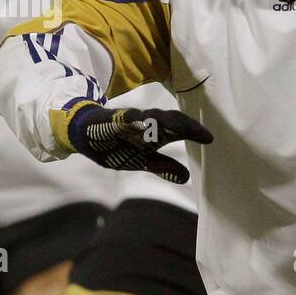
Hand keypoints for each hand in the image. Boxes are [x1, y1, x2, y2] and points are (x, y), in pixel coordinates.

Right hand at [67, 105, 212, 183]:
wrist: (86, 135)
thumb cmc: (117, 145)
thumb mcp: (141, 160)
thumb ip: (163, 166)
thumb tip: (186, 177)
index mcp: (155, 133)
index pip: (178, 130)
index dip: (193, 132)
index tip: (209, 138)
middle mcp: (146, 123)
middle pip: (168, 120)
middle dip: (184, 125)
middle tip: (200, 133)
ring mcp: (129, 120)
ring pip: (149, 117)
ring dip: (163, 120)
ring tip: (178, 126)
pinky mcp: (111, 120)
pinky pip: (123, 119)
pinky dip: (132, 119)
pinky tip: (140, 121)